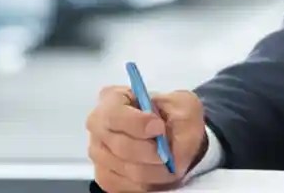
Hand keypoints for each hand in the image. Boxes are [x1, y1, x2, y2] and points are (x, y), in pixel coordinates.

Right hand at [86, 85, 208, 191]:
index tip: (159, 127)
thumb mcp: (184, 106)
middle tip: (167, 151)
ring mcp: (99, 153)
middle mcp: (98, 125)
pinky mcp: (105, 177)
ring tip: (167, 161)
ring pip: (127, 169)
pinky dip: (148, 182)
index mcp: (112, 99)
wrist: (176, 136)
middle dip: (150, 151)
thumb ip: (179, 117)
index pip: (114, 114)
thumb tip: (165, 139)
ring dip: (154, 169)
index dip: (136, 123)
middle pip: (119, 145)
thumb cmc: (173, 115)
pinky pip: (127, 186)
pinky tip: (156, 171)